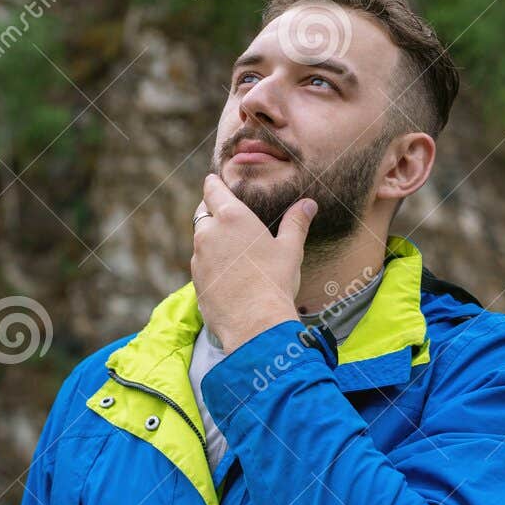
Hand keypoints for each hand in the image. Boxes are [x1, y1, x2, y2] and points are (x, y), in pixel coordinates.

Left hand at [191, 173, 315, 351]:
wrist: (255, 323)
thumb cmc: (275, 281)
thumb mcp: (290, 249)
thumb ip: (296, 223)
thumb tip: (308, 204)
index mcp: (231, 218)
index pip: (212, 190)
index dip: (213, 184)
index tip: (213, 181)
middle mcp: (209, 234)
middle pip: (203, 213)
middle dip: (212, 212)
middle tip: (226, 215)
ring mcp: (198, 258)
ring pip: (200, 240)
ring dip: (211, 239)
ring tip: (231, 248)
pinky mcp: (196, 280)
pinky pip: (200, 264)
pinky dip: (210, 263)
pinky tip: (228, 273)